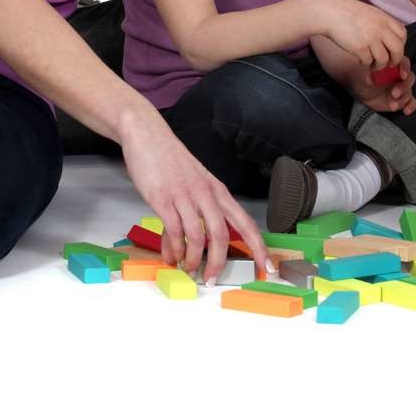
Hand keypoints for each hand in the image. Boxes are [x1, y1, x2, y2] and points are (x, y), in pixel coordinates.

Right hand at [117, 104, 269, 282]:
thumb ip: (196, 212)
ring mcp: (184, 196)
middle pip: (222, 236)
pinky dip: (174, 249)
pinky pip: (173, 231)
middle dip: (218, 263)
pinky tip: (171, 256)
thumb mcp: (193, 184)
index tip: (267, 267)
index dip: (259, 247)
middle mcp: (206, 194)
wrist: (148, 135)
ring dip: (193, 259)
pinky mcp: (163, 199)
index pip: (246, 223)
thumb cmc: (171, 161)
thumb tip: (192, 243)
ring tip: (188, 269)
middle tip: (211, 279)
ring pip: (198, 237)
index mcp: (218, 191)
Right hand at [318, 0, 409, 70]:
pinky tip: (360, 59)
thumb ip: (382, 25)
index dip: (400, 45)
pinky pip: (368, 62)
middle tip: (388, 63)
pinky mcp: (360, 47)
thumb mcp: (370, 14)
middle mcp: (380, 28)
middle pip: (398, 49)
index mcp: (384, 18)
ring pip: (384, 59)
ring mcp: (371, 38)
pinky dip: (365, 64)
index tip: (393, 50)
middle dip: (395, 60)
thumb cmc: (347, 14)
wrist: (329, 12)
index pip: (402, 35)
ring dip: (379, 65)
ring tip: (371, 63)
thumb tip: (390, 42)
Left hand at [322, 51, 415, 114]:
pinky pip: (411, 102)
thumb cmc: (363, 79)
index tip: (402, 75)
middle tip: (394, 93)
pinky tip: (406, 110)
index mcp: (393, 65)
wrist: (361, 92)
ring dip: (403, 99)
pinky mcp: (402, 99)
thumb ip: (369, 74)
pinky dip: (410, 106)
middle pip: (409, 79)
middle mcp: (400, 76)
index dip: (405, 69)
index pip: (404, 63)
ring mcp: (402, 88)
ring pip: (409, 92)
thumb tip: (370, 77)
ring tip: (393, 105)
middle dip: (403, 87)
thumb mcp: (364, 76)